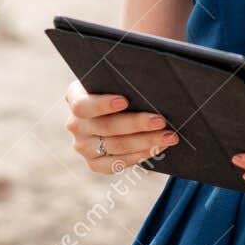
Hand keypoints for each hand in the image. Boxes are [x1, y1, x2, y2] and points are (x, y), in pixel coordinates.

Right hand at [62, 80, 178, 173]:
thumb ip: (122, 82)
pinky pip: (117, 163)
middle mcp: (75, 124)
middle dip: (137, 124)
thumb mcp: (114, 81)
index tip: (125, 101)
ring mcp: (83, 146)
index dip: (102, 104)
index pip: (83, 105)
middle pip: (106, 127)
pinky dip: (140, 155)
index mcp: (75, 97)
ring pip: (116, 146)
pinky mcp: (94, 163)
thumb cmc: (118, 89)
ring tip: (169, 136)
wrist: (113, 110)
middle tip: (160, 121)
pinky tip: (157, 148)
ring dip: (146, 141)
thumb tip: (150, 82)